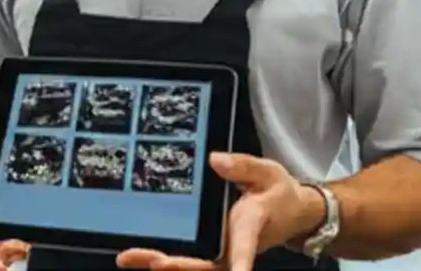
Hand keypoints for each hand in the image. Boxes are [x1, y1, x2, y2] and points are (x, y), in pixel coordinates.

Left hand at [117, 153, 323, 270]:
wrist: (291, 213)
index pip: (245, 243)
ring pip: (195, 266)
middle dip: (180, 265)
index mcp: (252, 224)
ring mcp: (224, 251)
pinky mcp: (216, 251)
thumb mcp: (267, 172)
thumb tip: (215, 160)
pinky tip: (138, 257)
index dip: (240, 259)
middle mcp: (235, 244)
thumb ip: (243, 166)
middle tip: (153, 262)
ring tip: (129, 258)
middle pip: (208, 264)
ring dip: (165, 263)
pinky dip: (166, 259)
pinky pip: (190, 260)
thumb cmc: (278, 193)